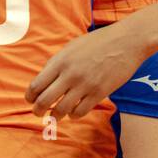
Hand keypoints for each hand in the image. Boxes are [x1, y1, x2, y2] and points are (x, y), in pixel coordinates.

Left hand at [27, 23, 147, 119]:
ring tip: (55, 116)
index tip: (31, 100)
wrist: (127, 41)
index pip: (36, 85)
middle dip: (37, 111)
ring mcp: (85, 85)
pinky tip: (74, 112)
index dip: (30, 97)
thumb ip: (57, 62)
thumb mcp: (73, 46)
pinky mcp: (99, 93)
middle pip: (44, 101)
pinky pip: (80, 112)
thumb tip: (44, 80)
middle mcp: (70, 74)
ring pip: (61, 110)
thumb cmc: (99, 41)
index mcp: (61, 60)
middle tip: (38, 113)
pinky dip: (74, 115)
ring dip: (55, 116)